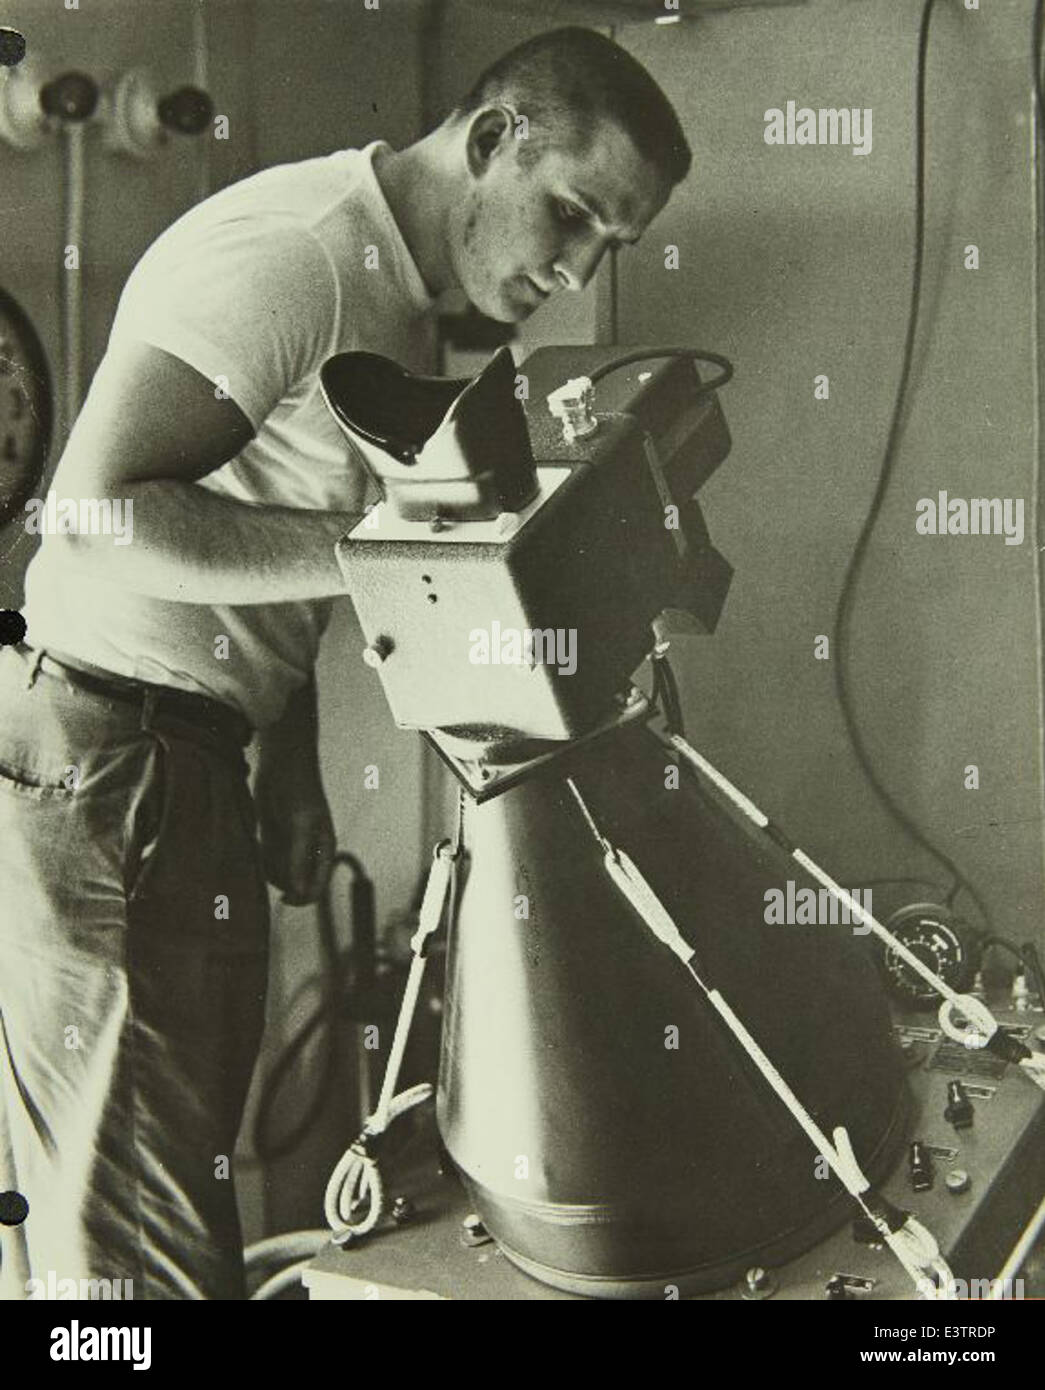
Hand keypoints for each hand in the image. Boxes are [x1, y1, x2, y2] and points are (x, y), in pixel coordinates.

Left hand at [255, 768, 336, 906]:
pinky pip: (266, 861)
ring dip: (268, 869)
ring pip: (279, 874)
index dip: (302, 898)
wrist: (282, 763)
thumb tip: (299, 892)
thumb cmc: (299, 790)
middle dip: (281, 881)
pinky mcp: (273, 838)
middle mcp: (309, 851)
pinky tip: (259, 839)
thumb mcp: (300, 825)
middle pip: (295, 885)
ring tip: (265, 843)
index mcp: (324, 850)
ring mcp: (290, 845)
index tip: (284, 898)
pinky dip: (260, 858)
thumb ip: (300, 859)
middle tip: (269, 863)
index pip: (317, 888)